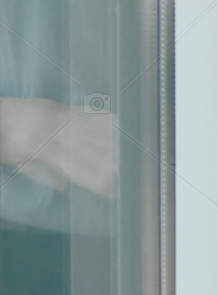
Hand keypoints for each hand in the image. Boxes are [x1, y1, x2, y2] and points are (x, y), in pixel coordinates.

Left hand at [0, 96, 118, 195]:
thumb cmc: (3, 143)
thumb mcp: (19, 163)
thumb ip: (46, 175)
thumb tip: (70, 189)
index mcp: (38, 149)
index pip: (74, 167)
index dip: (94, 178)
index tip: (111, 188)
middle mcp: (51, 131)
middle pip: (88, 147)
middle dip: (109, 160)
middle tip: (127, 171)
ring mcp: (56, 116)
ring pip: (91, 128)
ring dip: (112, 139)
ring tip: (129, 150)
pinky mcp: (58, 105)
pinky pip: (85, 112)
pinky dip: (102, 118)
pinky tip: (117, 123)